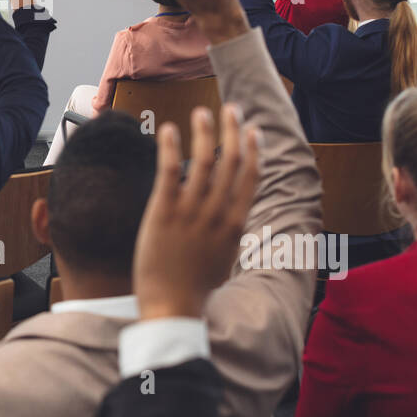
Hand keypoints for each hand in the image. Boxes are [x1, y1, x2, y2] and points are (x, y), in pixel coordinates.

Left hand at [134, 105, 260, 320]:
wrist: (172, 307)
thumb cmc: (194, 288)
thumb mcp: (222, 258)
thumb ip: (226, 234)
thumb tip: (229, 219)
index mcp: (235, 224)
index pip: (250, 178)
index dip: (253, 150)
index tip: (252, 130)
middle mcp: (217, 214)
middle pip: (230, 162)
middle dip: (232, 131)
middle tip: (230, 108)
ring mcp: (191, 212)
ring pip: (202, 161)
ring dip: (204, 132)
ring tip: (201, 112)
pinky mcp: (163, 213)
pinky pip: (169, 171)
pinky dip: (171, 147)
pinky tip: (169, 128)